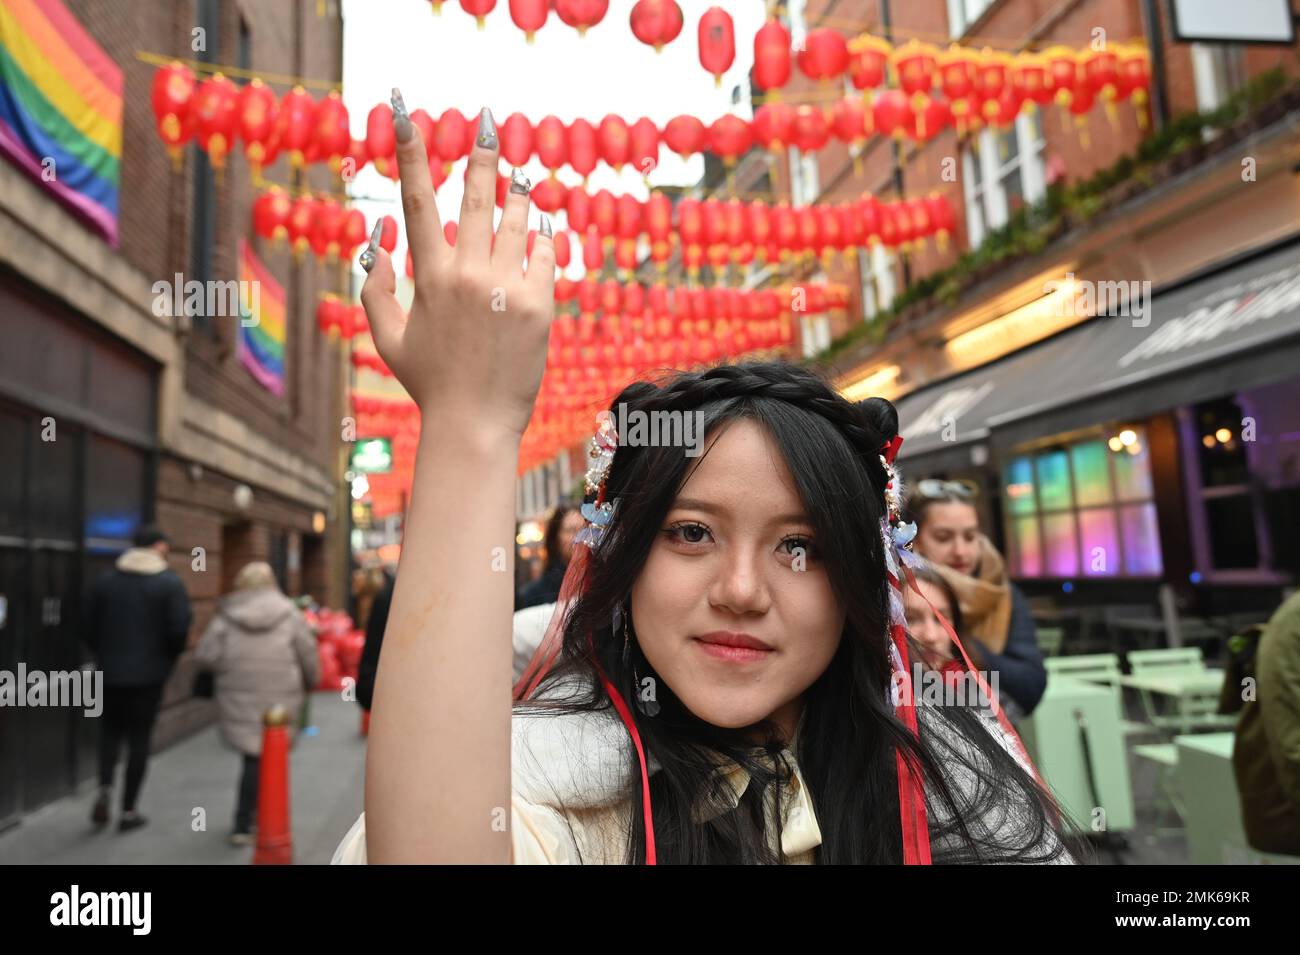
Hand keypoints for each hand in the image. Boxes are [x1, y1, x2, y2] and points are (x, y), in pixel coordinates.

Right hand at [359, 94, 554, 438]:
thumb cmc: (430, 383)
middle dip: (482, 155)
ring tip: (521, 182)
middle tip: (489, 122)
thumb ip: (376, 288)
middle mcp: (466, 274)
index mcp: (428, 277)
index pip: (416, 200)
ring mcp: (505, 287)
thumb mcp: (388, 338)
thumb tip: (376, 241)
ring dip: (519, 196)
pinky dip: (542, 239)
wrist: (474, 423)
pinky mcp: (538, 304)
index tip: (406, 112)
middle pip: (476, 197)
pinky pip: (544, 253)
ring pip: (517, 221)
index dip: (411, 153)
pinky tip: (541, 231)